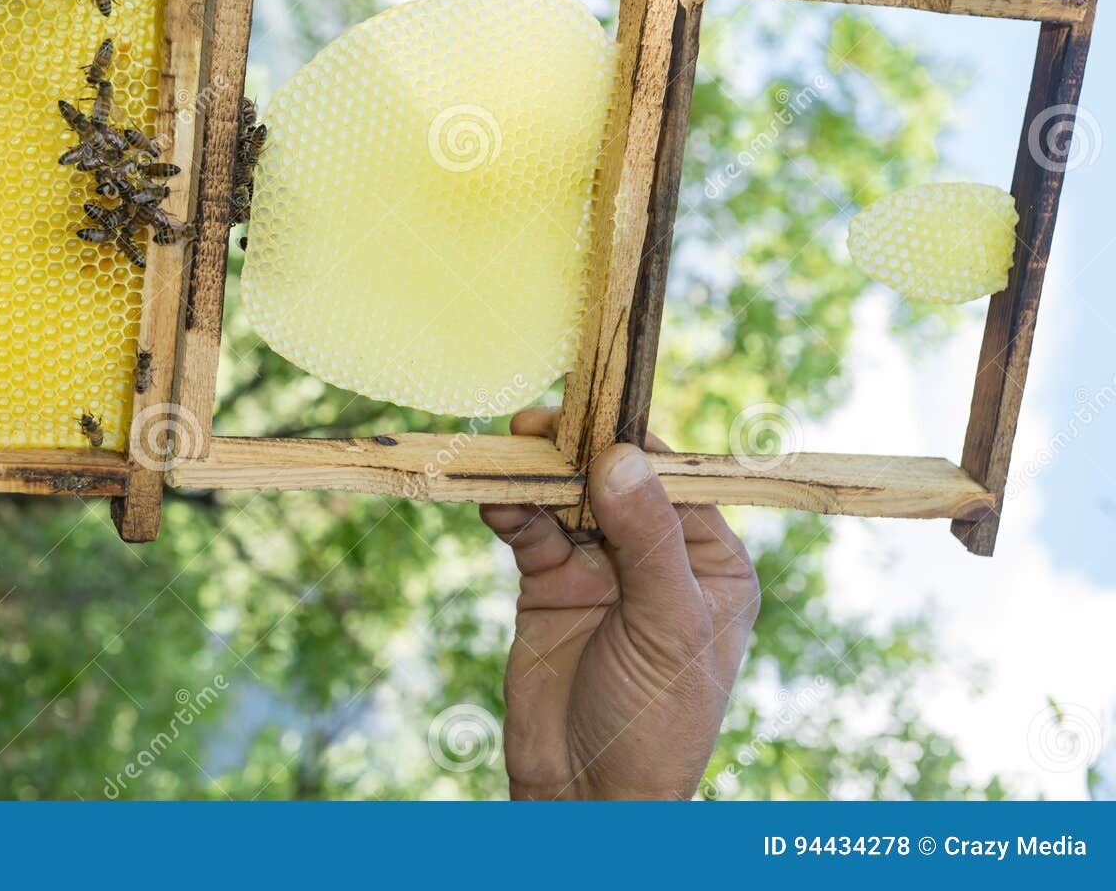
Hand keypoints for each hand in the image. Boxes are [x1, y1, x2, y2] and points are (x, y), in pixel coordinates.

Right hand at [480, 408, 759, 799]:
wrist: (589, 796)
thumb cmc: (659, 721)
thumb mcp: (670, 626)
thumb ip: (647, 539)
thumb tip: (621, 457)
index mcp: (709, 561)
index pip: (673, 482)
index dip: (634, 444)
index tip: (595, 410)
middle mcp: (655, 556)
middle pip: (613, 480)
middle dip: (575, 451)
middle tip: (535, 425)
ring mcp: (599, 569)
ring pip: (565, 499)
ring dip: (537, 477)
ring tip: (507, 456)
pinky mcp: (548, 585)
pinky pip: (530, 531)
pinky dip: (511, 511)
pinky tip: (496, 501)